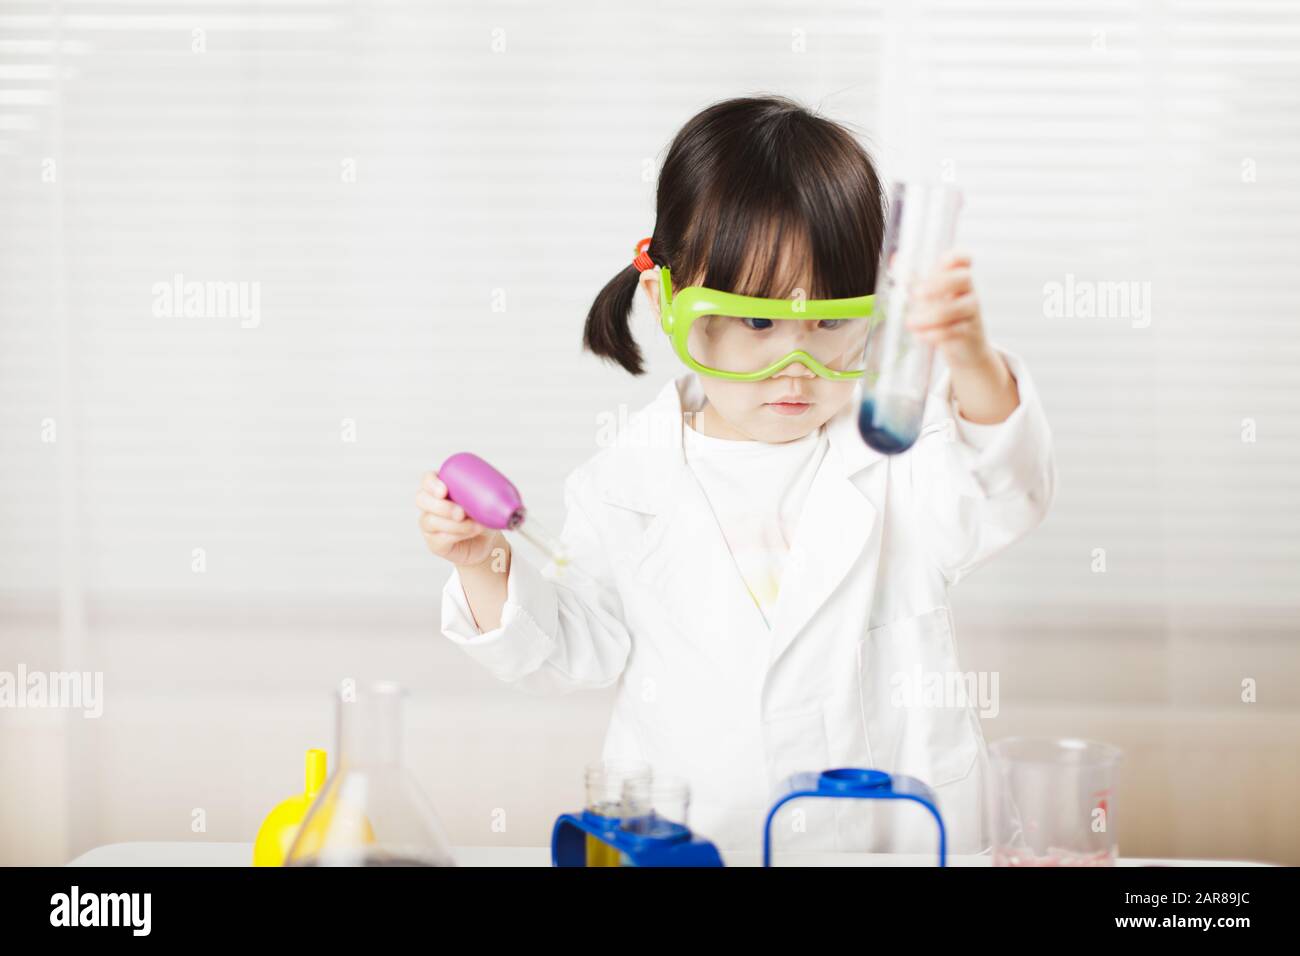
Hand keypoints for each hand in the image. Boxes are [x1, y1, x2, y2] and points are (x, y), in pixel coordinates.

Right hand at [416, 471, 506, 568]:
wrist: (486, 542)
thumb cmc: (484, 516)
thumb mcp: (489, 501)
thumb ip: (496, 494)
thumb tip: (519, 504)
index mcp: (441, 487)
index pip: (428, 479)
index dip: (432, 483)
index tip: (445, 489)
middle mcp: (430, 504)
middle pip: (422, 500)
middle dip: (442, 506)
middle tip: (461, 513)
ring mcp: (429, 523)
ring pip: (432, 521)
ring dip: (455, 524)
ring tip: (475, 525)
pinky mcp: (434, 542)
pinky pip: (440, 537)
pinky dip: (458, 535)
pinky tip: (471, 532)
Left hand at [907, 251, 1018, 423]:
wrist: (968, 356)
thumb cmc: (945, 321)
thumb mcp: (931, 300)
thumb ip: (914, 280)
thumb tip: (894, 260)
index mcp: (959, 283)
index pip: (962, 261)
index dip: (956, 256)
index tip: (948, 257)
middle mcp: (968, 298)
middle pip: (962, 281)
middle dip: (939, 284)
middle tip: (916, 294)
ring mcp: (971, 320)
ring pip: (958, 310)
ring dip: (933, 314)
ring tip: (912, 323)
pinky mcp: (967, 343)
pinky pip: (954, 336)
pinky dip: (936, 335)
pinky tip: (921, 336)